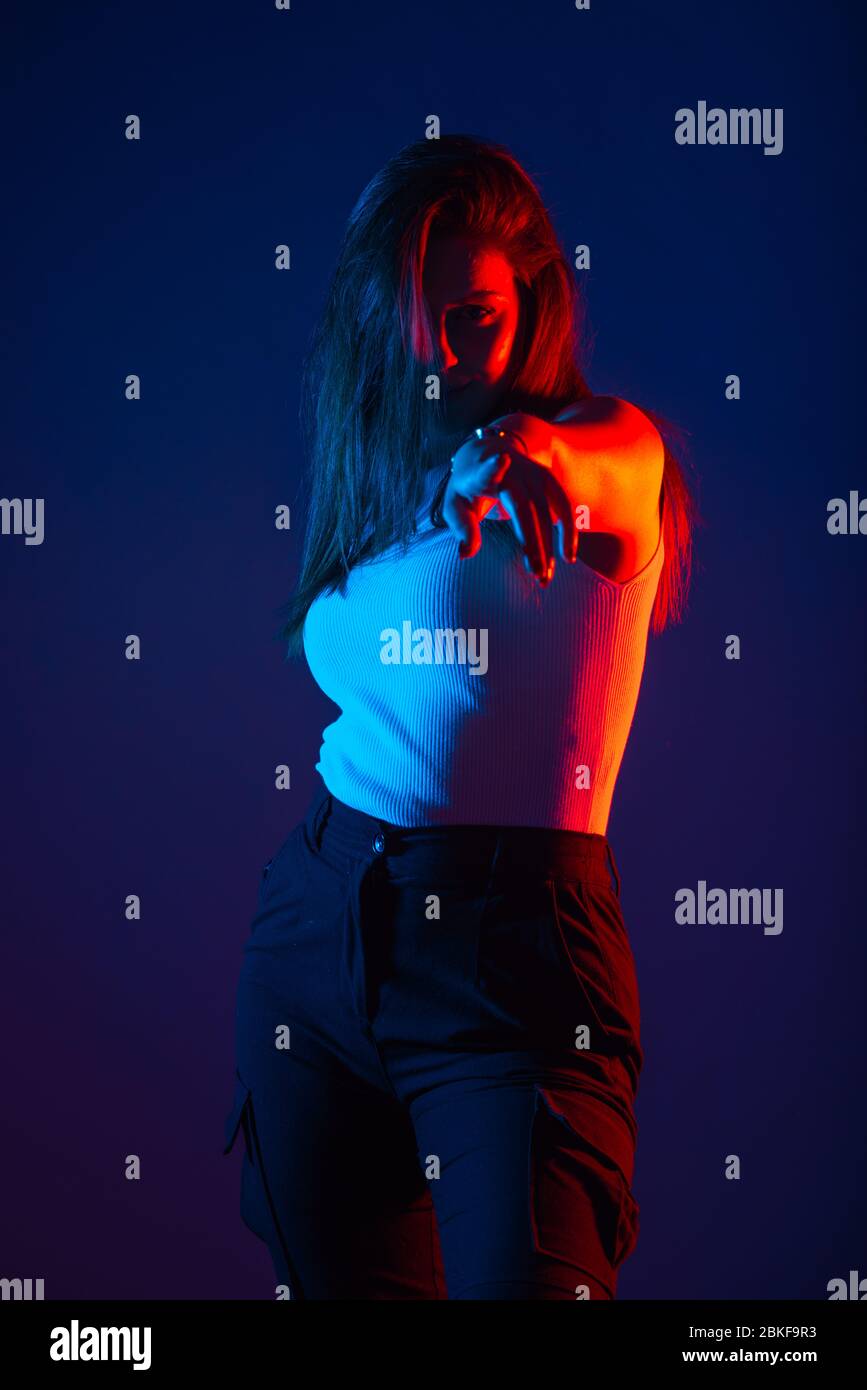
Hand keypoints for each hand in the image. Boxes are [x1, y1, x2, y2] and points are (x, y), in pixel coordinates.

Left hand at [443, 419, 577, 585]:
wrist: (489, 452)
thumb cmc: (469, 486)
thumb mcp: (455, 503)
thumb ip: (461, 526)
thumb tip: (466, 554)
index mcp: (483, 474)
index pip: (488, 470)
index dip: (494, 467)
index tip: (502, 460)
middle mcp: (513, 472)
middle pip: (526, 507)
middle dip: (533, 541)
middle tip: (535, 573)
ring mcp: (534, 475)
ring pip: (548, 512)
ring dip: (549, 546)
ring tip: (545, 576)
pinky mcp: (549, 480)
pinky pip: (564, 507)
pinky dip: (568, 532)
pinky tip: (568, 558)